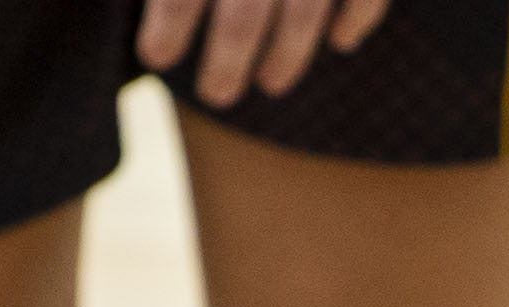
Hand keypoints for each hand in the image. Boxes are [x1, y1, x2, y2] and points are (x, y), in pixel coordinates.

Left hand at [137, 0, 396, 109]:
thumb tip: (150, 27)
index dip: (169, 19)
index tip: (155, 59)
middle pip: (245, 7)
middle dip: (227, 57)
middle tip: (216, 95)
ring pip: (306, 4)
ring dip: (288, 50)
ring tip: (271, 83)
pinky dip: (358, 16)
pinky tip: (342, 42)